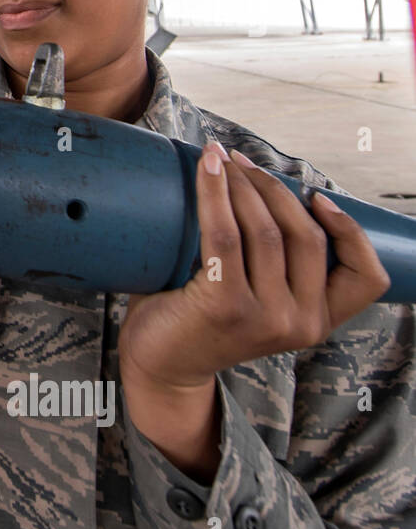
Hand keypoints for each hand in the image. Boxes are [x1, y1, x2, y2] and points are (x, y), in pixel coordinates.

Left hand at [118, 140, 389, 477]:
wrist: (160, 367)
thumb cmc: (203, 322)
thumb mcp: (260, 299)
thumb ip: (278, 266)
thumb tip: (270, 191)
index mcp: (317, 321)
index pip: (367, 276)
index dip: (349, 230)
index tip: (316, 196)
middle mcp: (300, 322)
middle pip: (306, 236)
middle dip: (275, 189)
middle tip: (243, 162)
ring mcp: (266, 317)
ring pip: (266, 231)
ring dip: (244, 185)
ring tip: (222, 161)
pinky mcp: (226, 305)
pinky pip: (225, 235)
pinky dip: (216, 194)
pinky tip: (208, 167)